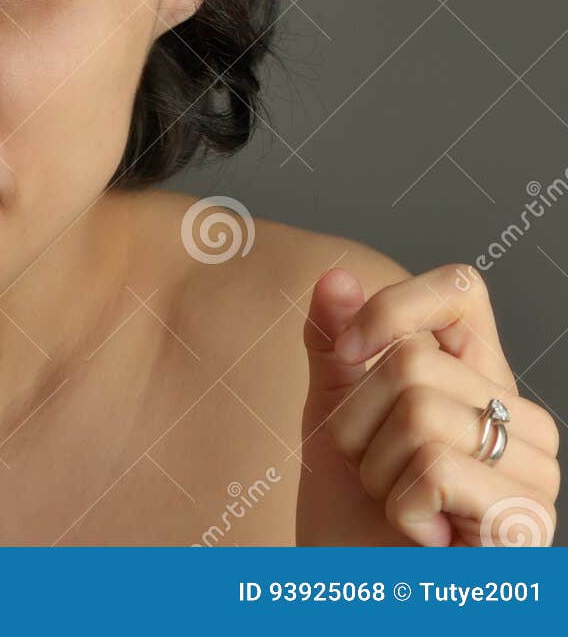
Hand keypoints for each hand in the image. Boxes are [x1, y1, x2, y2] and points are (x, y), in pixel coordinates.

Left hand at [297, 265, 559, 545]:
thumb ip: (334, 346)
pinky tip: (420, 534)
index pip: (461, 289)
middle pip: (411, 364)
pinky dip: (400, 504)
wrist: (353, 590)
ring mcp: (534, 473)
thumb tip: (335, 276)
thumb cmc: (351, 509)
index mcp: (480, 378)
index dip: (393, 307)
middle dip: (359, 425)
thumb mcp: (331, 415)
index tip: (348, 351)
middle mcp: (522, 418)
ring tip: (398, 504)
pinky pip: (436, 467)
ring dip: (377, 469)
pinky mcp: (526, 521)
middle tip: (376, 473)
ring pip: (420, 414)